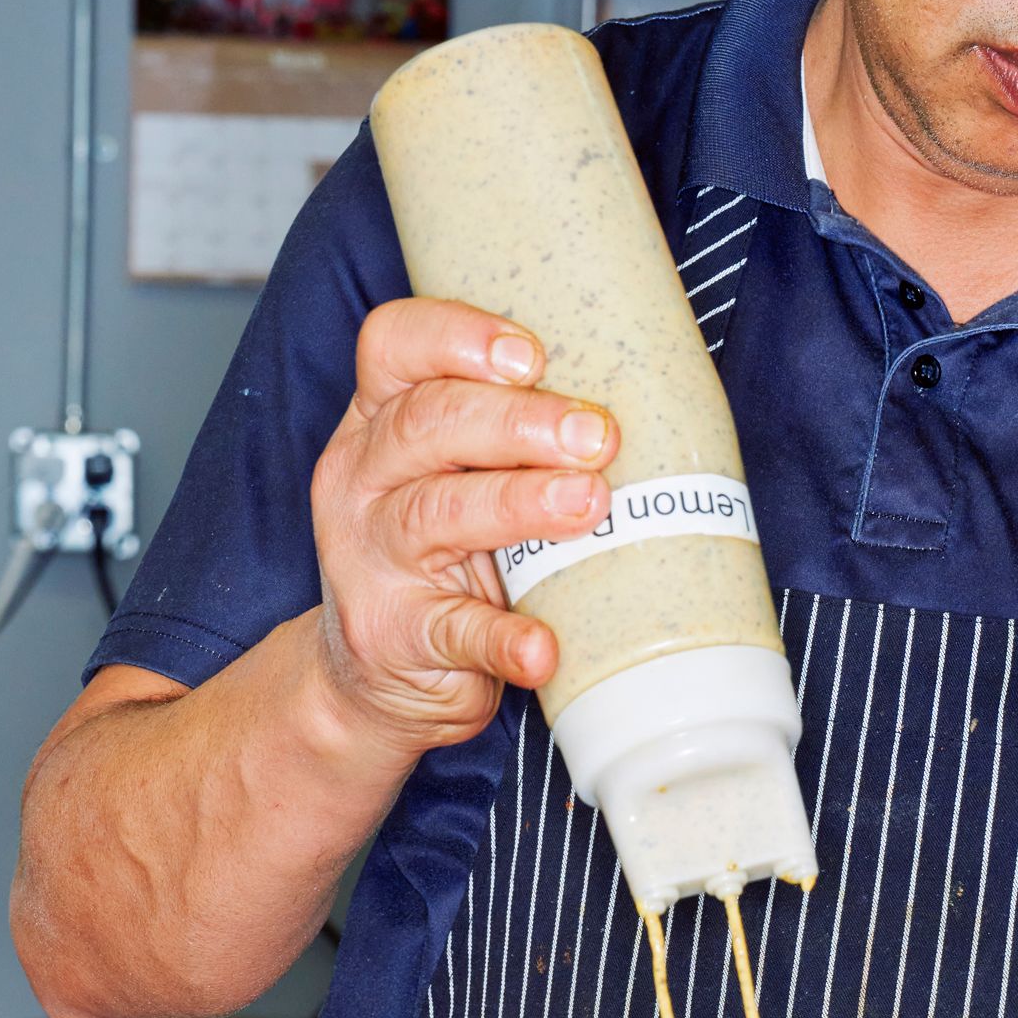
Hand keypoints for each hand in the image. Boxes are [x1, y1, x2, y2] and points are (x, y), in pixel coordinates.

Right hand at [308, 297, 617, 761]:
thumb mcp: (463, 478)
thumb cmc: (450, 555)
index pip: (395, 345)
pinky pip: (451, 631)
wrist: (381, 679)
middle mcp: (363, 477)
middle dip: (520, 422)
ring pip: (437, 513)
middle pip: (428, 422)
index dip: (460, 338)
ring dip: (520, 504)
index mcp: (381, 419)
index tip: (534, 358)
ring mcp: (370, 558)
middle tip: (598, 437)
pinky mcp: (392, 636)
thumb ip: (520, 436)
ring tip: (588, 503)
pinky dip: (501, 638)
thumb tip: (654, 404)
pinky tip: (544, 647)